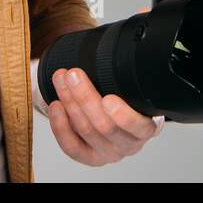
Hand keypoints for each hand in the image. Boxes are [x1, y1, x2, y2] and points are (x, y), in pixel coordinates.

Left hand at [46, 67, 160, 165]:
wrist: (116, 114)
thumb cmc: (126, 96)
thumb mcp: (133, 87)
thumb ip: (127, 76)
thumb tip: (119, 45)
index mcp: (147, 127)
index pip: (139, 127)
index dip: (123, 115)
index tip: (108, 98)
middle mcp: (129, 144)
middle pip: (105, 125)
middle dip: (85, 97)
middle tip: (73, 74)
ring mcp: (108, 153)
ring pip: (85, 130)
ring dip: (70, 102)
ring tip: (61, 80)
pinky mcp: (88, 157)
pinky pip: (71, 146)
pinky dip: (60, 126)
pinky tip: (56, 106)